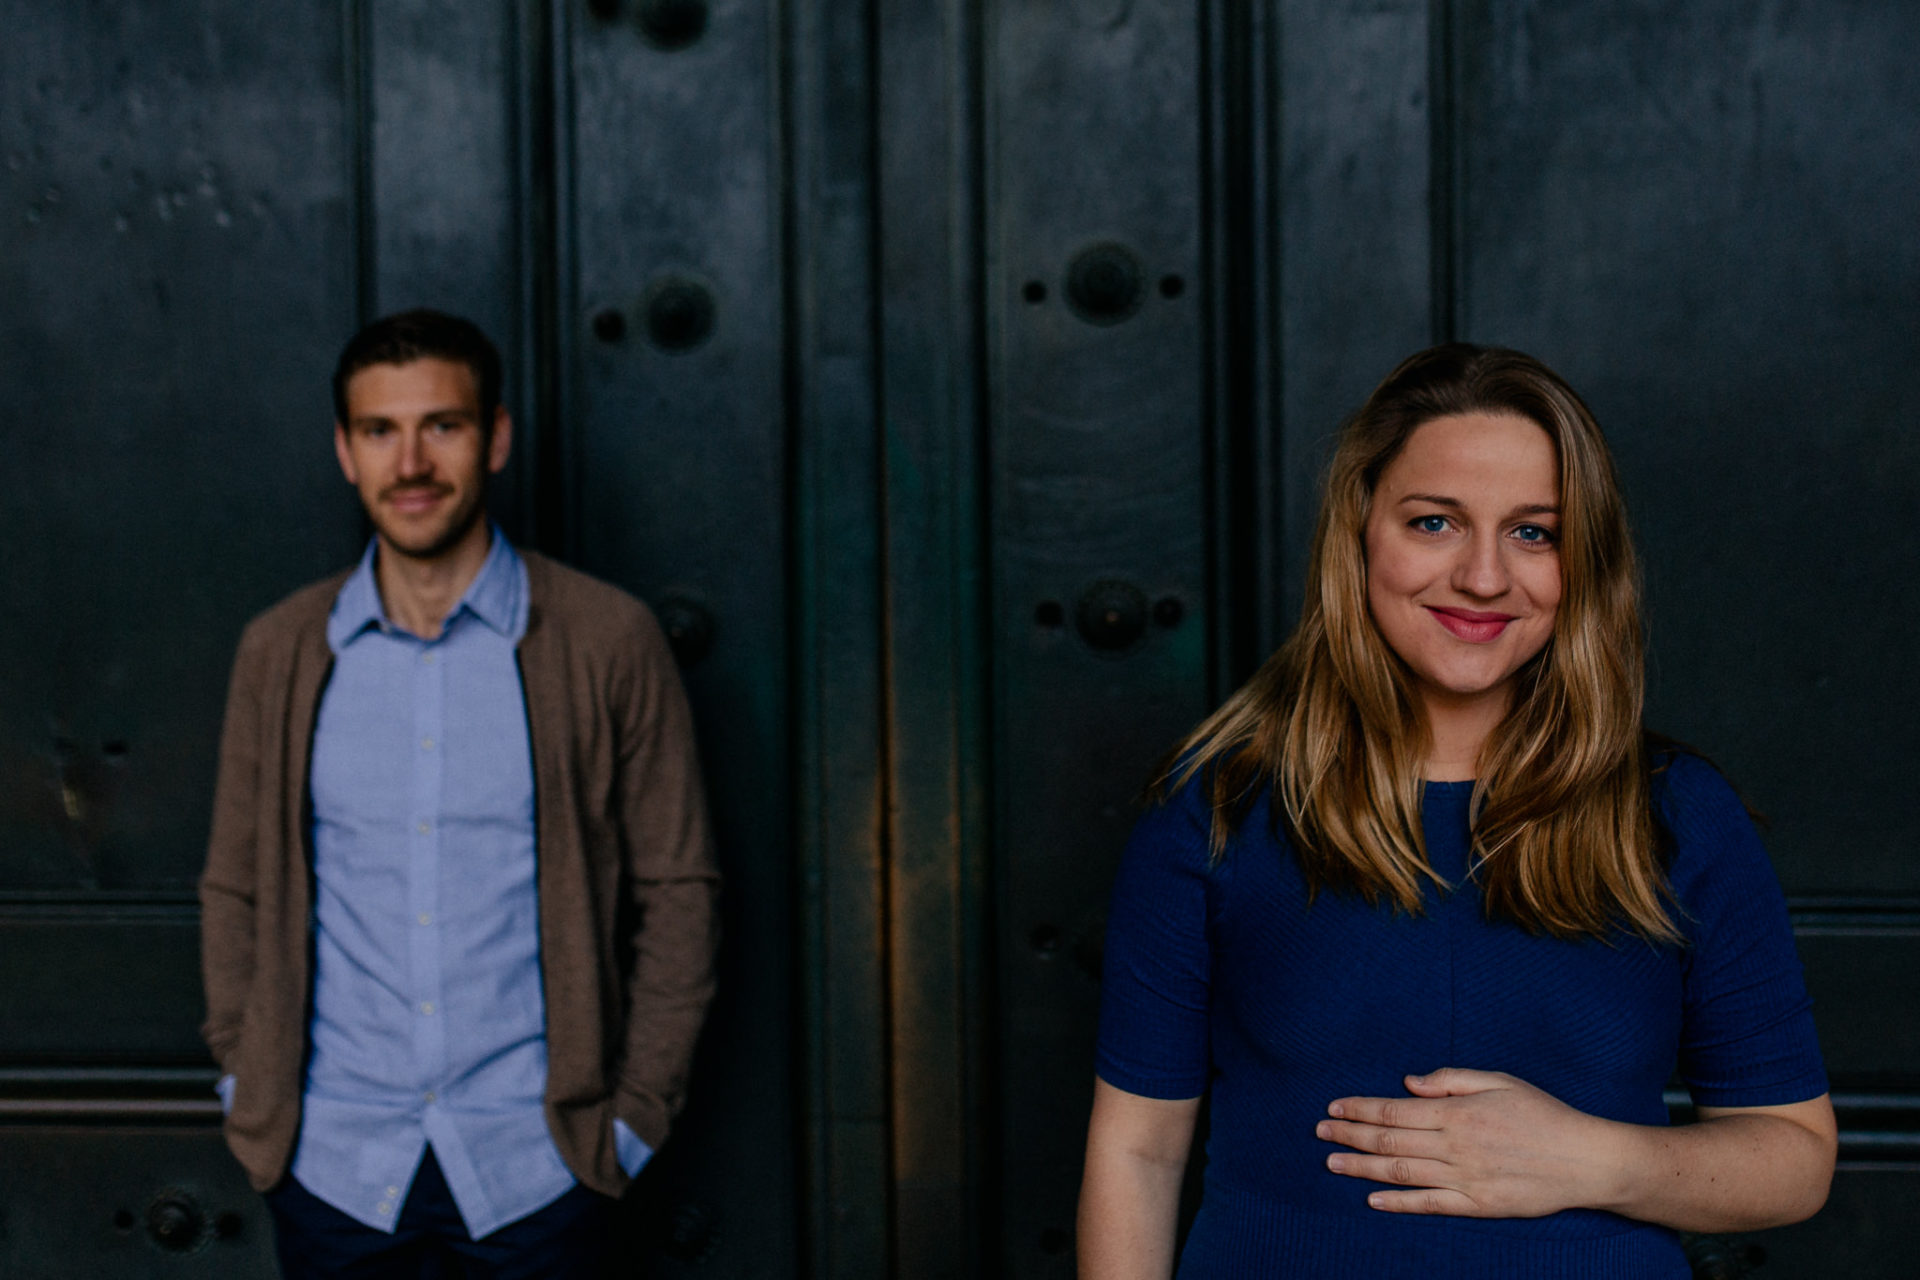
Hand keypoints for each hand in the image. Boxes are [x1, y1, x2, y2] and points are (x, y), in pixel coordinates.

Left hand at [1316, 1068, 1624, 1217]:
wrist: (1585, 1160)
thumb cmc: (1543, 1114)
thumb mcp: (1499, 1080)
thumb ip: (1450, 1079)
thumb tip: (1408, 1081)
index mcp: (1458, 1112)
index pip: (1394, 1109)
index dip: (1360, 1109)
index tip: (1333, 1107)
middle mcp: (1455, 1145)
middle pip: (1390, 1140)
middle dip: (1350, 1135)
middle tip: (1320, 1132)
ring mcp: (1464, 1177)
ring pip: (1401, 1171)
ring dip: (1362, 1168)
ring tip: (1332, 1163)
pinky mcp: (1477, 1204)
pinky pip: (1429, 1204)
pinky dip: (1398, 1202)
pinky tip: (1372, 1200)